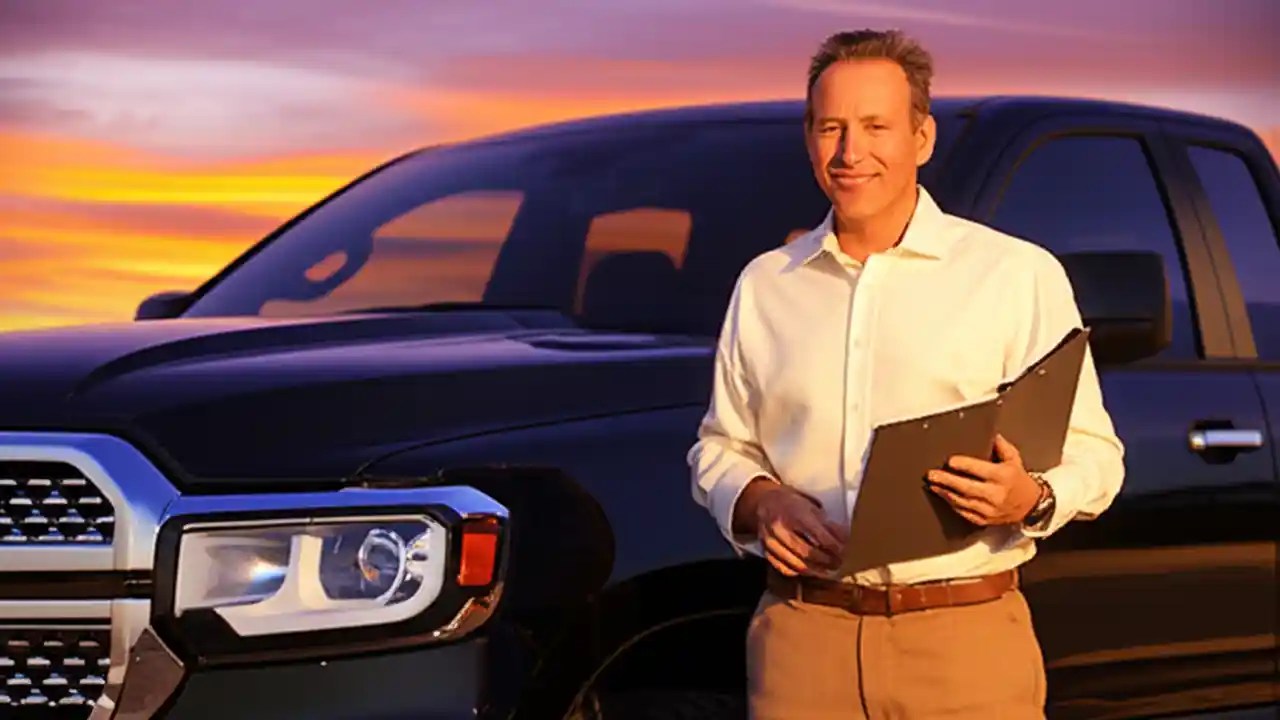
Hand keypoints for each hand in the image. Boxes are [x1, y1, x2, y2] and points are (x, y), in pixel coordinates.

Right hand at [753, 483, 846, 576]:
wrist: (764, 502)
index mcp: (795, 514)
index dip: (834, 546)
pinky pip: (784, 568)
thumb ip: (826, 523)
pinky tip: (810, 570)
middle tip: (839, 563)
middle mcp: (781, 528)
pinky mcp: (766, 551)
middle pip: (808, 553)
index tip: (844, 550)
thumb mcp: (811, 507)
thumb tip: (844, 538)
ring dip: (816, 571)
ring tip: (828, 571)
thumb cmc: (792, 504)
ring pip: (796, 564)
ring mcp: (771, 542)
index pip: (819, 536)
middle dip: (827, 561)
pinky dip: (799, 572)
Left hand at [926, 434, 1041, 526]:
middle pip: (967, 487)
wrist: (1031, 505)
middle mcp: (996, 494)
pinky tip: (944, 497)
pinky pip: (966, 513)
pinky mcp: (985, 520)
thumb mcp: (1014, 459)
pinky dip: (953, 505)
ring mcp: (990, 509)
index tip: (950, 461)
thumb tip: (991, 434)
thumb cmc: (1019, 480)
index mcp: (1003, 476)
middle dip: (947, 481)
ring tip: (933, 485)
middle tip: (932, 475)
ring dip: (946, 493)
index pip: (980, 470)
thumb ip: (1001, 446)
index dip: (964, 465)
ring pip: (963, 502)